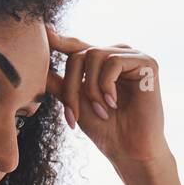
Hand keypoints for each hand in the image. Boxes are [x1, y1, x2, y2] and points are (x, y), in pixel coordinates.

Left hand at [45, 23, 168, 166]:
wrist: (130, 151)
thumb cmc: (106, 130)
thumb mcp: (76, 103)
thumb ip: (60, 83)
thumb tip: (36, 66)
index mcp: (102, 64)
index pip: (77, 48)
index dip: (60, 41)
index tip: (44, 33)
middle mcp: (117, 55)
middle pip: (79, 54)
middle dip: (71, 86)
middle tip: (74, 114)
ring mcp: (133, 57)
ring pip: (94, 55)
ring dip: (91, 88)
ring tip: (101, 111)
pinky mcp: (147, 63)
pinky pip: (114, 61)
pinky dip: (106, 85)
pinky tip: (113, 104)